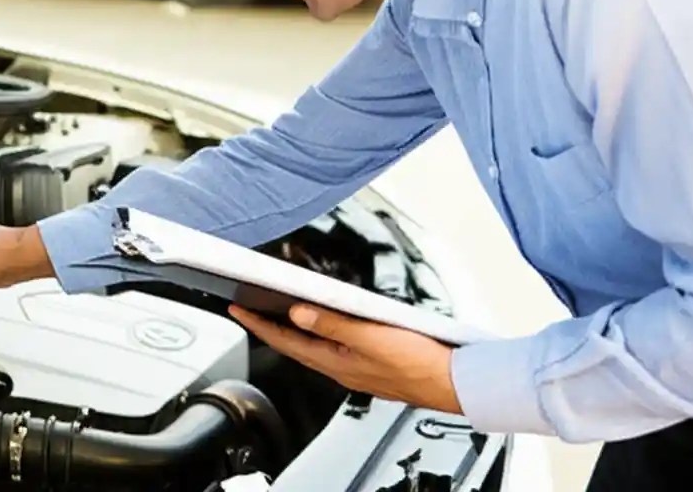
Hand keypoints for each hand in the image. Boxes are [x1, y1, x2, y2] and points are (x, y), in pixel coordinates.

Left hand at [229, 303, 462, 414]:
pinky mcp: (372, 365)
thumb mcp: (371, 336)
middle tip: (250, 310)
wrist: (455, 383)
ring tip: (278, 313)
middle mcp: (341, 368)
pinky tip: (327, 325)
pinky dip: (322, 333)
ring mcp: (356, 369)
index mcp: (336, 363)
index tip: (238, 310)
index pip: (286, 341)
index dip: (259, 325)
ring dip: (294, 330)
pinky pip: (335, 348)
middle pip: (295, 345)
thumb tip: (298, 313)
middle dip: (270, 327)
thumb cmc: (420, 363)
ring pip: (314, 347)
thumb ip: (333, 323)